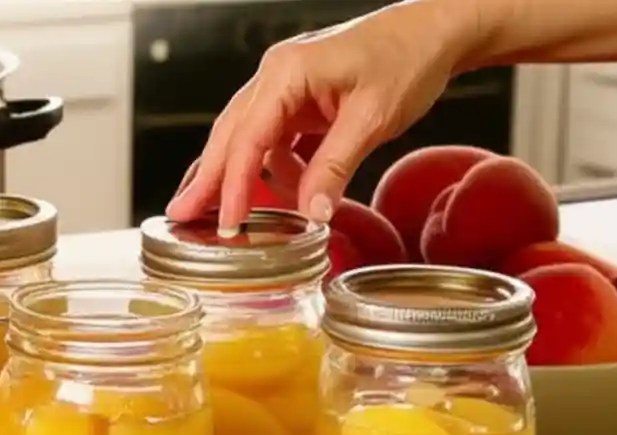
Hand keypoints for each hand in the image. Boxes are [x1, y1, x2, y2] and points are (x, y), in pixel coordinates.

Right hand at [165, 0, 472, 229]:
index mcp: (287, 71)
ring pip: (247, 138)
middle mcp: (276, 75)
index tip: (226, 222)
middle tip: (181, 216)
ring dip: (240, 177)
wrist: (436, 30)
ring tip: (225, 215)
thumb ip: (336, 167)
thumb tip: (311, 213)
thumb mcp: (373, 118)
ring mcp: (285, 86)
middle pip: (230, 135)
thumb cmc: (407, 58)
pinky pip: (274, 139)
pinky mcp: (300, 98)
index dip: (234, 184)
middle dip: (208, 179)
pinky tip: (286, 192)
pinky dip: (276, 168)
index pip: (247, 137)